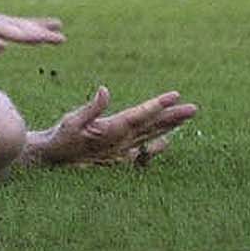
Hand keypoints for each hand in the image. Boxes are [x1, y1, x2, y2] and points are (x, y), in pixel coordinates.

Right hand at [25, 86, 196, 167]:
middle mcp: (122, 142)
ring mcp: (123, 151)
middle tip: (194, 108)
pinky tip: (167, 140)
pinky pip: (143, 150)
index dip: (158, 104)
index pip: (140, 114)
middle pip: (153, 127)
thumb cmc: (61, 137)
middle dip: (174, 117)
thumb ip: (92, 107)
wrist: (55, 160)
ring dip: (170, 127)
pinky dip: (157, 145)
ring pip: (151, 136)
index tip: (175, 95)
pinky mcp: (120, 157)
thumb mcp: (72, 120)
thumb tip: (105, 90)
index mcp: (111, 130)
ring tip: (186, 118)